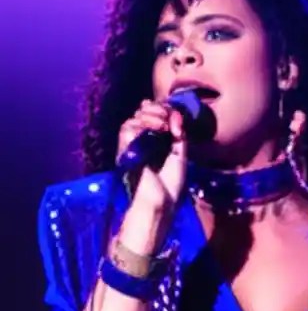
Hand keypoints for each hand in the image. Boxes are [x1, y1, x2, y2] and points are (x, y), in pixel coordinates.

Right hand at [117, 99, 187, 217]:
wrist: (159, 202)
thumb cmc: (170, 185)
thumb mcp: (180, 156)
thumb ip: (178, 135)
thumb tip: (177, 114)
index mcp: (152, 143)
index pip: (150, 118)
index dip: (159, 109)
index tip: (173, 110)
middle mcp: (139, 142)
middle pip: (140, 114)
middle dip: (156, 109)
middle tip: (168, 115)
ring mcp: (130, 146)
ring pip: (133, 119)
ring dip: (151, 115)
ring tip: (164, 124)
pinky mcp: (124, 150)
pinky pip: (127, 129)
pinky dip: (144, 123)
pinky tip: (158, 128)